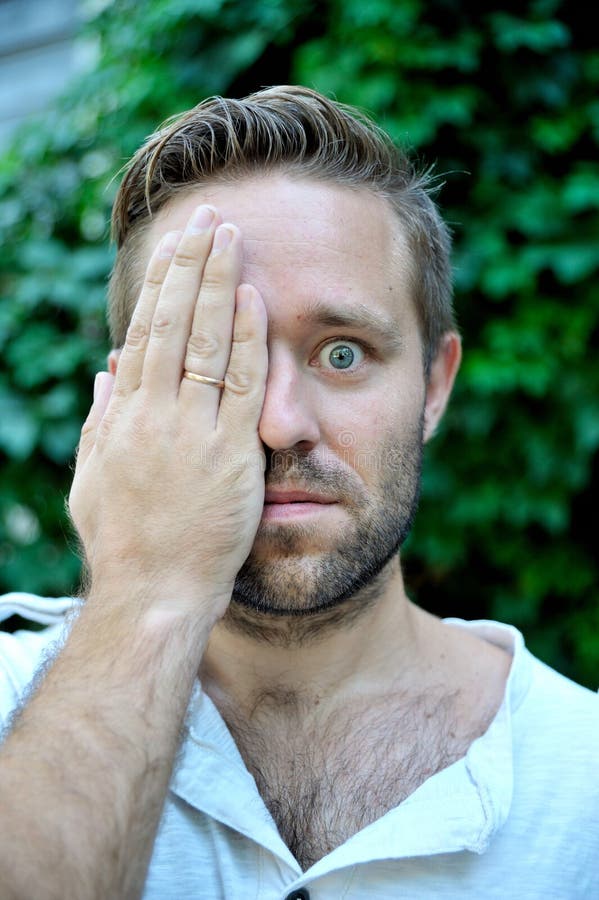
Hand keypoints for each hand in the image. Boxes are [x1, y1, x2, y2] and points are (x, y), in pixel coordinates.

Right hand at [69, 205, 267, 621]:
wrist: (155, 593)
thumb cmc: (125, 543)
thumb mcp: (95, 480)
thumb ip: (102, 422)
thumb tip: (107, 371)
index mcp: (122, 416)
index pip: (144, 332)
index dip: (162, 284)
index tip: (177, 245)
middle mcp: (153, 414)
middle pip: (172, 323)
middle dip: (191, 265)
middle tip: (208, 217)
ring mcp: (191, 433)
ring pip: (203, 342)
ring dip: (218, 285)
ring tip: (231, 237)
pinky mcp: (229, 456)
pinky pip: (238, 386)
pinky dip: (244, 339)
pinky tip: (252, 299)